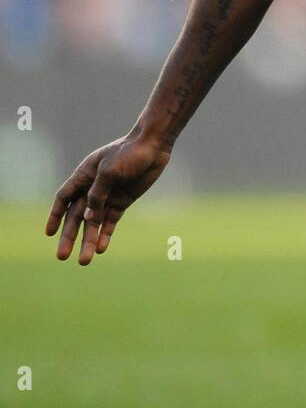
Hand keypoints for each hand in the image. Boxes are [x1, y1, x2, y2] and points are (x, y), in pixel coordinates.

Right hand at [45, 134, 171, 263]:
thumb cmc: (128, 152)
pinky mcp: (121, 202)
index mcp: (83, 175)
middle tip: (62, 256)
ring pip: (93, 223)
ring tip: (84, 261)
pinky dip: (105, 235)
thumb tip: (87, 218)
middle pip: (76, 216)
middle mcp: (92, 188)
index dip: (55, 216)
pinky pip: (110, 222)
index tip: (49, 233)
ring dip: (88, 241)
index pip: (64, 198)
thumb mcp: (109, 171)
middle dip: (69, 236)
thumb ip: (97, 194)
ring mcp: (107, 196)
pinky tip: (101, 249)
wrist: (153, 146)